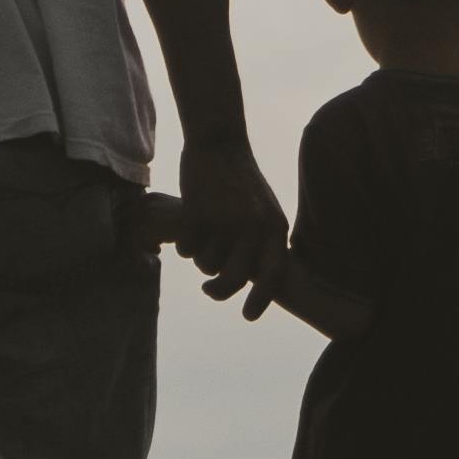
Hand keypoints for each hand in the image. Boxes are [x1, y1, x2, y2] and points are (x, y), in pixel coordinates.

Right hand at [175, 141, 289, 309]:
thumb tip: (256, 280)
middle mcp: (254, 226)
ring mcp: (226, 220)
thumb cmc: (240, 181)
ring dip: (199, 258)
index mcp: (274, 227)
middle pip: (235, 279)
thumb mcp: (264, 209)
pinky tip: (187, 228)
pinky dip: (184, 246)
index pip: (273, 274)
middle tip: (208, 289)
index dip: (261, 299)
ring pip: (207, 264)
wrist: (220, 142)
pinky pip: (187, 249)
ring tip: (202, 237)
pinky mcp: (199, 213)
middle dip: (219, 291)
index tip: (247, 316)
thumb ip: (264, 241)